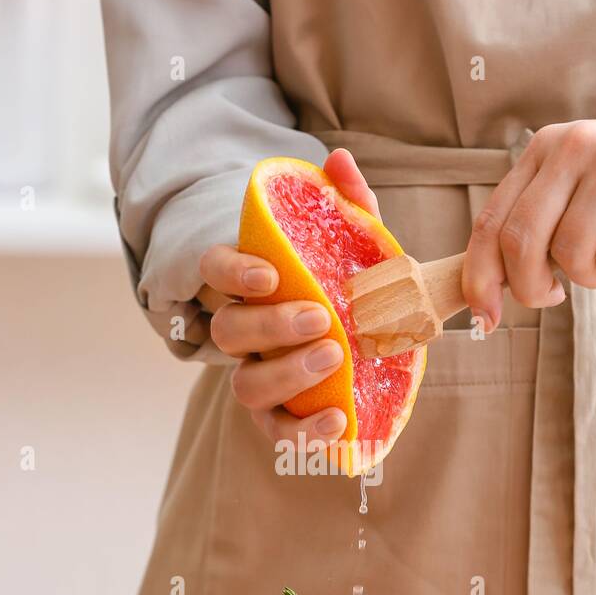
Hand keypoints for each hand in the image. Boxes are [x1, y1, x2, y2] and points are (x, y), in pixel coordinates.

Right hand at [205, 149, 379, 445]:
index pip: (216, 269)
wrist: (380, 335)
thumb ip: (349, 202)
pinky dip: (303, 433)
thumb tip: (339, 161)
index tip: (271, 276)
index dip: (234, 272)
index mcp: (252, 283)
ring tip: (334, 360)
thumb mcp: (356, 240)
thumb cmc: (353, 281)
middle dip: (270, 327)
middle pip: (229, 330)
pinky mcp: (283, 417)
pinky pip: (278, 433)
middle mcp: (245, 332)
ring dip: (285, 375)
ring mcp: (259, 377)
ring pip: (245, 386)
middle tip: (321, 320)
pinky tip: (338, 420)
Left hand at [464, 66, 595, 330]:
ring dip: (592, 276)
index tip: (485, 317)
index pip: (490, 221)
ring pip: (571, 256)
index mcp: (545, 148)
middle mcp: (572, 146)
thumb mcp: (583, 178)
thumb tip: (495, 285)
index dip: (478, 277)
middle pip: (520, 243)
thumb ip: (541, 216)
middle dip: (530, 289)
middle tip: (554, 298)